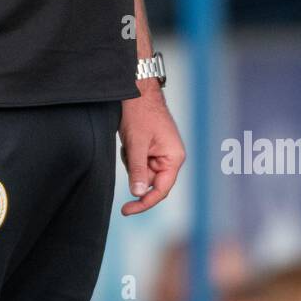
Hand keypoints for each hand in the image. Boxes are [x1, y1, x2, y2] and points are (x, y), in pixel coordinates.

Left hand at [119, 85, 184, 215]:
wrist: (137, 90)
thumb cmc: (140, 112)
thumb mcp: (136, 143)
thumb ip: (136, 169)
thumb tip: (137, 193)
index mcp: (174, 158)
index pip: (161, 190)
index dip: (144, 203)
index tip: (126, 210)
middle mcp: (171, 157)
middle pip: (150, 181)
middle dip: (134, 172)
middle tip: (127, 152)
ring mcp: (161, 152)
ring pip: (141, 172)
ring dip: (130, 161)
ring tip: (129, 141)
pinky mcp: (152, 148)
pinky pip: (138, 161)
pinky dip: (130, 155)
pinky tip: (129, 139)